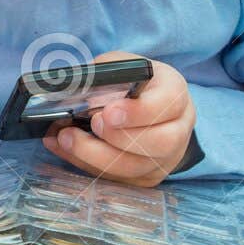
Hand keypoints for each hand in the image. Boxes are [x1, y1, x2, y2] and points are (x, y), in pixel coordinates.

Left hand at [42, 52, 195, 185]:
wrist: (143, 104)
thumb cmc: (130, 82)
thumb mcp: (119, 66)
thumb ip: (103, 74)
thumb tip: (73, 90)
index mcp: (175, 94)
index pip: (168, 105)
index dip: (138, 112)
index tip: (108, 113)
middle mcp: (179, 128)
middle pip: (160, 143)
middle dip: (118, 138)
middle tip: (90, 124)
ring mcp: (166, 158)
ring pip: (137, 167)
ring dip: (95, 155)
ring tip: (66, 138)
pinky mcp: (147, 176)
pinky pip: (119, 179)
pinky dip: (86, 164)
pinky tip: (64, 148)